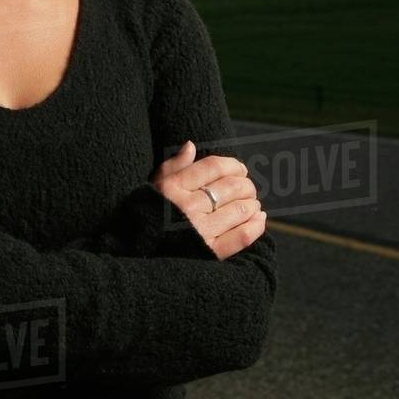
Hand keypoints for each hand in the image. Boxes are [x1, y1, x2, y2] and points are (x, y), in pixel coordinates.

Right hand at [150, 140, 266, 260]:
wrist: (140, 253)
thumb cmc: (149, 215)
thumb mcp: (154, 187)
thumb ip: (173, 166)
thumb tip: (191, 145)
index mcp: (173, 188)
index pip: (214, 167)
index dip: (233, 165)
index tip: (240, 169)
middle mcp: (188, 207)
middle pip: (232, 186)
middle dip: (246, 184)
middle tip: (247, 188)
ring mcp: (201, 230)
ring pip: (241, 209)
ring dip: (252, 204)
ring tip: (251, 204)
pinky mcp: (210, 252)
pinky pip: (242, 236)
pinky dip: (256, 225)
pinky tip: (259, 218)